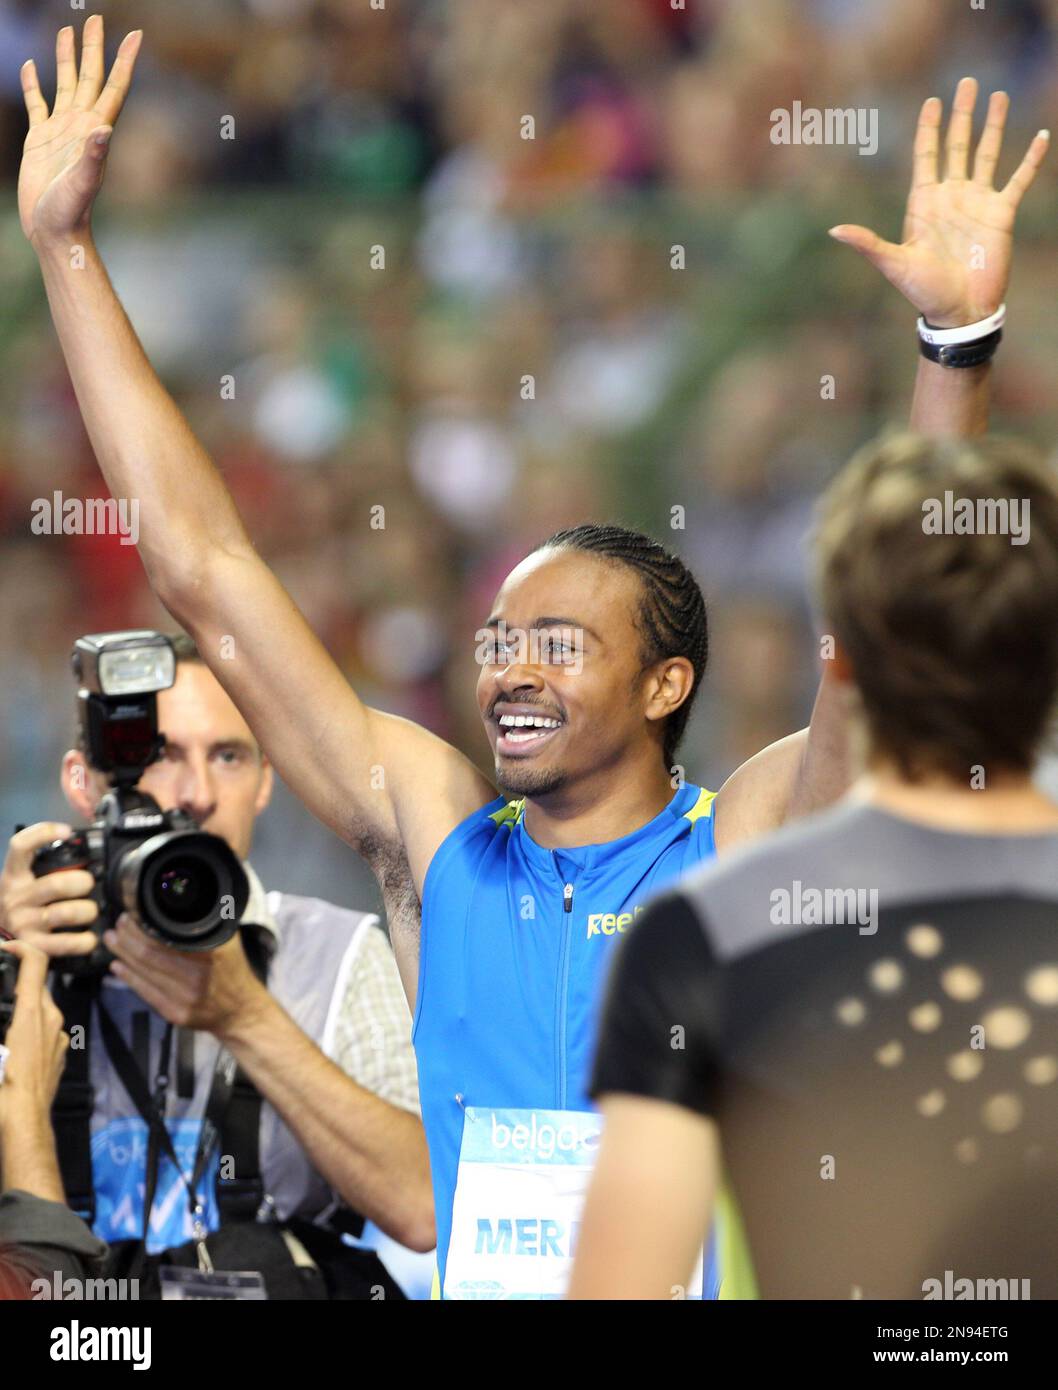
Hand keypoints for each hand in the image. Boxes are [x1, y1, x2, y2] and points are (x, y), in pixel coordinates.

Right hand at [0, 824, 97, 958]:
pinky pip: (65, 943)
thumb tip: (79, 847)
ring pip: (66, 913)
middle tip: (88, 884)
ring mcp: (23, 923)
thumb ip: (42, 867)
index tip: (67, 831)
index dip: (43, 833)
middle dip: (82, 882)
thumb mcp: (21, 882)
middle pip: (56, 884)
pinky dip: (84, 940)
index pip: (21, 846)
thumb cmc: (19, 905)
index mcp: (13, 877)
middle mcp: (16, 898)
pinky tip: (89, 937)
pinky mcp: (33, 946)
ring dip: (87, 911)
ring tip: (90, 911)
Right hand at [0, 940, 68, 1119]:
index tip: (6, 948)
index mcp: (33, 1012)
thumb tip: (5, 1012)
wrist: (23, 1123)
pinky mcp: (59, 1054)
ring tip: (1, 1025)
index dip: (21, 948)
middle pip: (35, 988)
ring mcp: (58, 1038)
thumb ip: (2, 1015)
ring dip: (21, 1011)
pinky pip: (44, 1033)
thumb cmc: (3, 1088)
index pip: (36, 963)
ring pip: (40, 1011)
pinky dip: (28, 1031)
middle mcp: (51, 1020)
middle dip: (14, 987)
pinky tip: (10, 1048)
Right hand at [18, 15, 142, 244]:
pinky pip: (37, 103)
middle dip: (93, 48)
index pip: (113, 88)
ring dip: (67, 59)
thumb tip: (103, 128)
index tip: (134, 35)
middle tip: (95, 19)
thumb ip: (93, 157)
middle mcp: (81, 126)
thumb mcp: (82, 183)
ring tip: (66, 31)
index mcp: (94, 131)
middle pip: (90, 78)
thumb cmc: (69, 213)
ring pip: (65, 84)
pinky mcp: (40, 139)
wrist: (54, 232)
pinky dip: (34, 84)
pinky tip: (32, 67)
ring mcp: (60, 131)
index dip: (124, 61)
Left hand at [105, 915, 271, 1039]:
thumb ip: (207, 923)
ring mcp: (183, 999)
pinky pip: (145, 993)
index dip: (140, 927)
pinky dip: (127, 977)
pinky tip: (118, 966)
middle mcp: (195, 977)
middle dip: (126, 938)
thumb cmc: (234, 970)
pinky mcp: (174, 1014)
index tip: (130, 915)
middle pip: (147, 955)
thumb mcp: (228, 940)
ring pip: (142, 973)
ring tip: (113, 940)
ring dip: (122, 955)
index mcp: (208, 955)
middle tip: (117, 926)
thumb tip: (182, 901)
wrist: (242, 1010)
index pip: (162, 939)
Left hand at [830, 78, 1048, 326]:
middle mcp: (951, 196)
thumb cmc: (924, 291)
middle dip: (961, 115)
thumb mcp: (894, 264)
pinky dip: (1030, 160)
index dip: (929, 128)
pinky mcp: (1001, 214)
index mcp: (924, 202)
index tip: (932, 101)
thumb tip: (833, 231)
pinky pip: (1019, 180)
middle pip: (957, 145)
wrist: (959, 311)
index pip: (926, 155)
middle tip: (967, 83)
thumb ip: (867, 243)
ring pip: (987, 154)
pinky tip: (1041, 138)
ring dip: (993, 126)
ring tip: (999, 97)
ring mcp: (977, 203)